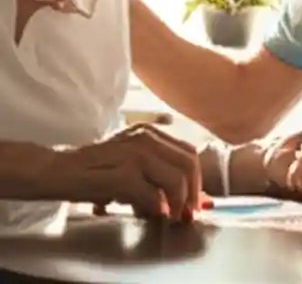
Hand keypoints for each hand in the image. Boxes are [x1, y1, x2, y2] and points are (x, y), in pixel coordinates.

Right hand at [66, 124, 201, 222]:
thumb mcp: (131, 163)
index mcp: (151, 132)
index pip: (189, 153)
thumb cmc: (94, 170)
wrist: (56, 170)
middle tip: (186, 213)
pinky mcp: (122, 174)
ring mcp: (134, 154)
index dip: (197, 180)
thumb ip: (159, 173)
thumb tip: (194, 197)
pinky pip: (151, 196)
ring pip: (175, 180)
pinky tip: (146, 213)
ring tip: (168, 216)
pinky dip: (154, 209)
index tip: (196, 201)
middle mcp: (146, 138)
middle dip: (192, 193)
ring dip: (176, 203)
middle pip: (189, 164)